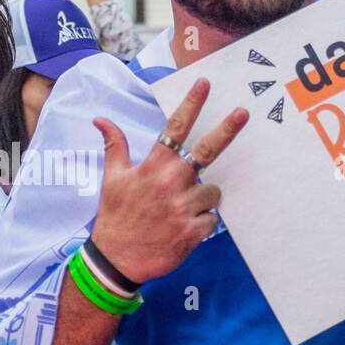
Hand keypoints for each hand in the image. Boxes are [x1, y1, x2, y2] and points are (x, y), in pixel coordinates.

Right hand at [90, 78, 247, 283]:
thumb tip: (100, 119)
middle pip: (206, 150)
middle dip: (227, 129)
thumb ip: (114, 146)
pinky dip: (201, 222)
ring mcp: (183, 207)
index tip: (204, 84)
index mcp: (152, 167)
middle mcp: (170, 183)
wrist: (116, 259)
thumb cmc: (115, 216)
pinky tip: (183, 228)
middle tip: (244, 112)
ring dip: (202, 198)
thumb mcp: (111, 179)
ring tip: (181, 210)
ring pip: (212, 192)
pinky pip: (211, 219)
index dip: (191, 104)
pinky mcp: (193, 231)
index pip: (175, 129)